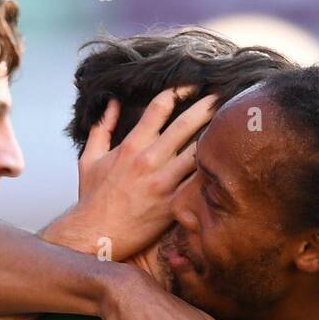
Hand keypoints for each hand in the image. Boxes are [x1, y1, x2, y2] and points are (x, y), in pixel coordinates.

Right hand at [43, 88, 217, 262]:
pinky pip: (199, 184)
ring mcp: (163, 183)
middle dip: (207, 105)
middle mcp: (149, 160)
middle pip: (186, 124)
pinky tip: (226, 162)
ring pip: (198, 152)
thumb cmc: (92, 198)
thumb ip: (102, 128)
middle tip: (223, 94)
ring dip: (214, 136)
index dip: (179, 90)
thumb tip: (112, 102)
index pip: (160, 107)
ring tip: (229, 125)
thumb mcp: (88, 158)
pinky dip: (212, 171)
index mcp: (131, 146)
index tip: (192, 84)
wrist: (95, 235)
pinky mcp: (173, 205)